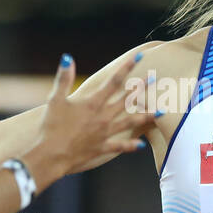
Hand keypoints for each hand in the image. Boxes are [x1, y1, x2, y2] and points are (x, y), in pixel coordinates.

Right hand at [28, 52, 156, 181]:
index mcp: (93, 103)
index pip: (114, 81)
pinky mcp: (102, 148)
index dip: (127, 67)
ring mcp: (105, 133)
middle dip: (142, 88)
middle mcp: (103, 117)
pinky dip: (131, 145)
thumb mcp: (55, 100)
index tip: (139, 57)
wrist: (51, 155)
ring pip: (130, 122)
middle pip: (127, 99)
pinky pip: (120, 146)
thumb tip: (68, 58)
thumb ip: (63, 78)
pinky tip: (141, 145)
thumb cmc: (51, 127)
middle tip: (155, 78)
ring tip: (162, 111)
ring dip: (147, 116)